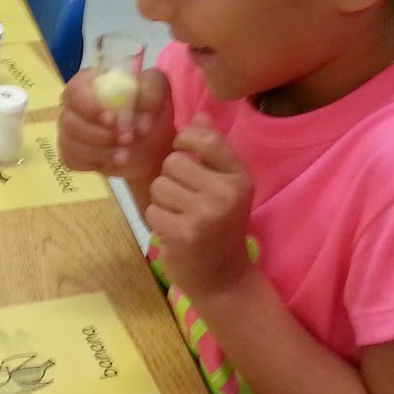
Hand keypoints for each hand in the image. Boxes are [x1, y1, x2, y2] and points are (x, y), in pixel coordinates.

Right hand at [58, 68, 174, 184]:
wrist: (151, 144)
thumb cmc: (149, 110)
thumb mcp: (158, 92)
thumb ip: (151, 93)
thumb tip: (139, 117)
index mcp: (88, 82)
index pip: (75, 90)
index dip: (90, 106)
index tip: (113, 120)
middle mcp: (72, 105)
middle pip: (69, 120)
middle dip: (100, 134)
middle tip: (128, 140)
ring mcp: (69, 130)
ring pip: (71, 143)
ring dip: (101, 151)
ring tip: (126, 154)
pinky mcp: (70, 153)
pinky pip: (72, 160)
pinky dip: (95, 163)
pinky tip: (114, 161)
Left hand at [146, 116, 255, 300]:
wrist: (224, 279)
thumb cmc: (221, 227)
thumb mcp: (226, 187)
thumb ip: (213, 151)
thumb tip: (198, 114)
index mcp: (240, 177)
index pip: (206, 138)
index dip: (186, 138)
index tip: (183, 150)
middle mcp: (227, 193)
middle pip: (173, 162)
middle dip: (171, 179)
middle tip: (186, 201)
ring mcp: (205, 214)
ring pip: (159, 185)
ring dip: (163, 201)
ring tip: (180, 216)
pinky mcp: (183, 233)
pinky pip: (153, 210)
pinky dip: (158, 221)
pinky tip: (175, 232)